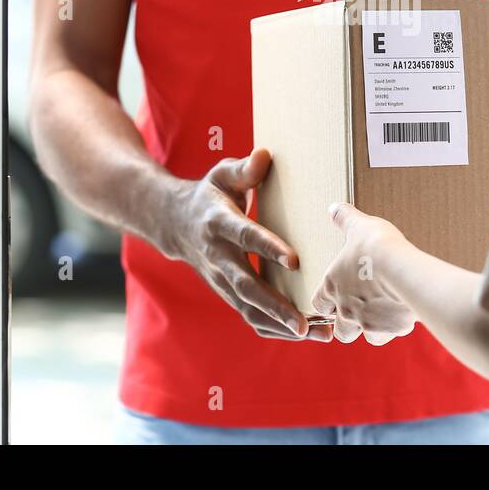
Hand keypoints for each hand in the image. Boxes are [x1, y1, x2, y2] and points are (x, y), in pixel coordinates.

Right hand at [155, 148, 330, 342]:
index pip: (245, 237)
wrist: (174, 222)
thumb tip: (264, 155)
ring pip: (248, 309)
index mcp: (218, 224)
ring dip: (280, 325)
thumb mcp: (221, 173)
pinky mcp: (226, 293)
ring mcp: (220, 280)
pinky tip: (303, 334)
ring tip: (314, 333)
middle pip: (246, 285)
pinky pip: (248, 316)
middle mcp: (217, 257)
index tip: (295, 261)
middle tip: (304, 322)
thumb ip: (243, 168)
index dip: (268, 248)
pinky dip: (273, 329)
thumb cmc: (209, 194)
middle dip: (275, 306)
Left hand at [312, 203, 416, 345]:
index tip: (336, 298)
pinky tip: (406, 311)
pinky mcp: (389, 329)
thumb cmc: (376, 247)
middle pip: (341, 331)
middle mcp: (346, 309)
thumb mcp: (359, 226)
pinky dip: (397, 326)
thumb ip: (346, 219)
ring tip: (388, 312)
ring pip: (368, 337)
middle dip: (351, 325)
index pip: (319, 304)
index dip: (328, 303)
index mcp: (333, 286)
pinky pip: (392, 333)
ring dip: (376, 328)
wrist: (401, 270)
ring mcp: (367, 323)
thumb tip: (334, 208)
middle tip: (364, 311)